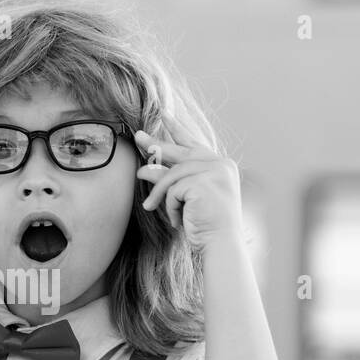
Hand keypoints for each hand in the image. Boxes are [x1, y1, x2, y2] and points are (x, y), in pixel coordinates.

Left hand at [135, 113, 242, 250]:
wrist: (221, 244)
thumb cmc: (204, 225)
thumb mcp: (184, 198)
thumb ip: (169, 180)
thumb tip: (144, 168)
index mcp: (220, 166)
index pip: (194, 143)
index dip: (178, 129)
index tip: (164, 115)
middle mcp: (220, 165)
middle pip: (180, 151)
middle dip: (156, 145)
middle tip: (137, 136)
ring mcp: (214, 172)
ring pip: (172, 174)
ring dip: (159, 193)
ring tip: (150, 207)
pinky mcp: (203, 183)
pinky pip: (173, 189)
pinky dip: (171, 206)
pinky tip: (178, 220)